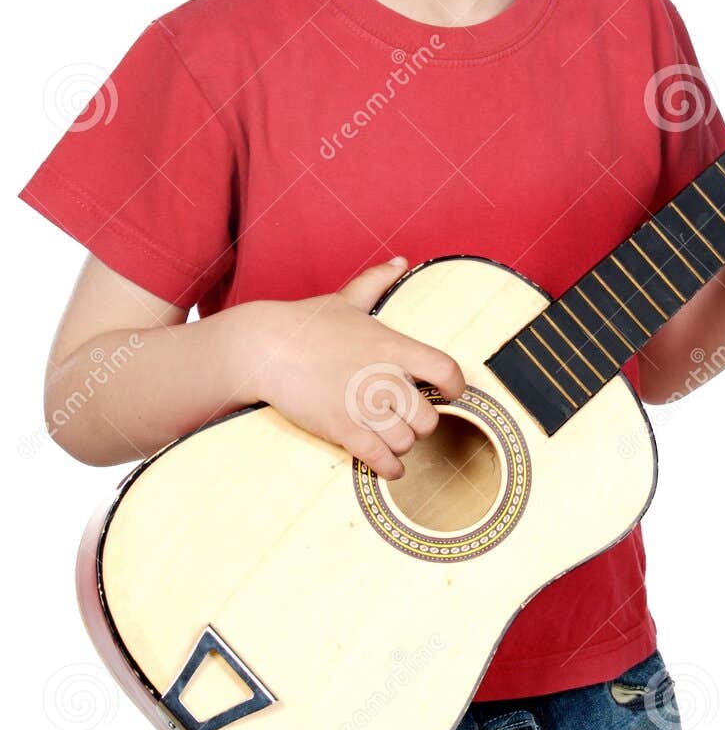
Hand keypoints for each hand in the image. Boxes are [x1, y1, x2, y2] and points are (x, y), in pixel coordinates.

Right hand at [243, 258, 464, 478]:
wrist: (264, 348)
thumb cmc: (305, 324)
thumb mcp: (346, 300)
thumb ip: (376, 282)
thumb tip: (399, 262)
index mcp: (392, 346)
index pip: (445, 370)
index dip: (455, 386)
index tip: (449, 392)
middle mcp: (384, 378)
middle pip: (429, 418)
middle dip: (421, 423)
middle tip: (407, 420)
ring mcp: (363, 407)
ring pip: (406, 441)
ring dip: (402, 444)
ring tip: (392, 438)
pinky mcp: (342, 429)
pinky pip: (381, 460)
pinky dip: (391, 468)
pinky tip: (390, 467)